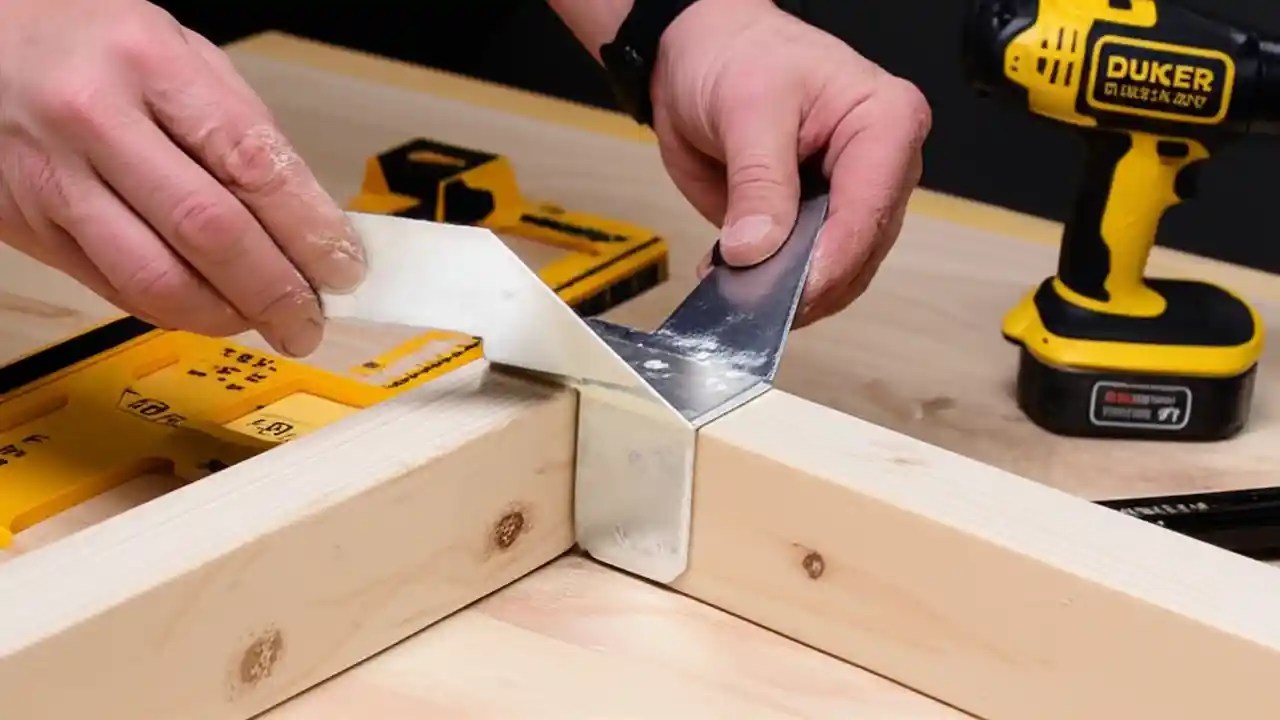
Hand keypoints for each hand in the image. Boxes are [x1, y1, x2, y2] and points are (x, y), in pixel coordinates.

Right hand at [0, 0, 364, 355]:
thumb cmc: (88, 43)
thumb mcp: (175, 51)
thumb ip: (241, 129)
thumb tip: (311, 221)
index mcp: (150, 62)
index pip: (252, 165)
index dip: (310, 231)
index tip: (346, 269)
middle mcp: (96, 118)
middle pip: (210, 232)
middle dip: (276, 291)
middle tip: (310, 321)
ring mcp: (53, 178)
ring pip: (158, 279)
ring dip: (227, 316)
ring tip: (265, 323)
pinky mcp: (26, 225)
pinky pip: (115, 289)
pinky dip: (175, 310)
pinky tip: (208, 307)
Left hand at [650, 0, 930, 325]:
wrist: (698, 53)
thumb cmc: (736, 54)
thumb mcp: (746, 108)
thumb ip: (758, 182)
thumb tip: (756, 248)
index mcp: (886, 122)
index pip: (871, 209)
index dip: (833, 259)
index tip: (791, 293)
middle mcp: (880, 168)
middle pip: (860, 250)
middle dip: (810, 282)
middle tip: (753, 298)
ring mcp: (848, 201)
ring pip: (838, 272)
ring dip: (788, 291)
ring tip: (736, 289)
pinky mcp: (813, 224)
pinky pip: (804, 272)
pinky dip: (771, 285)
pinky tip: (733, 282)